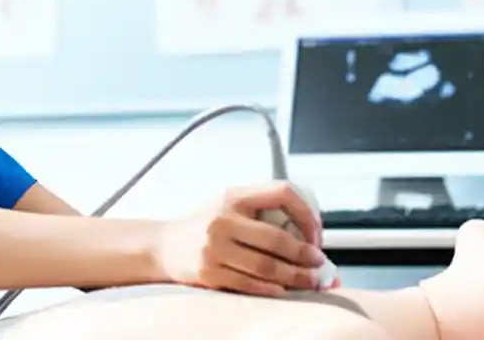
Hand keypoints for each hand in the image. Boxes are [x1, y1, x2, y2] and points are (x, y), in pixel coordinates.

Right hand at [154, 181, 327, 296]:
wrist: (163, 245)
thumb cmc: (206, 224)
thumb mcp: (230, 204)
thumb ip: (262, 212)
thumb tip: (310, 235)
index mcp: (235, 196)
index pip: (282, 193)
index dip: (306, 214)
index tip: (315, 233)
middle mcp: (223, 219)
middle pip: (276, 238)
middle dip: (305, 254)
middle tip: (320, 264)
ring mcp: (214, 247)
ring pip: (265, 265)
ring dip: (294, 276)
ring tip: (310, 281)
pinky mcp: (208, 272)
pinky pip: (248, 283)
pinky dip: (271, 288)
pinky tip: (284, 290)